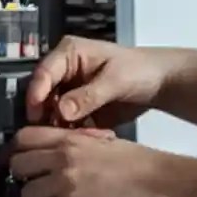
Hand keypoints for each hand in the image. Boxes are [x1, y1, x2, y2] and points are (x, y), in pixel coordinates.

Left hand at [8, 126, 170, 196]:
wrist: (162, 184)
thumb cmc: (145, 166)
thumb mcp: (109, 144)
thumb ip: (83, 145)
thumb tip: (69, 152)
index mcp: (74, 140)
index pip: (25, 136)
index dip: (18, 149)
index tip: (20, 157)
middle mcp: (65, 159)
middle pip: (18, 165)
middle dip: (23, 177)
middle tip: (33, 183)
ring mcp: (65, 183)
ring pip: (25, 194)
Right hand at [26, 36, 171, 128]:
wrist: (161, 83)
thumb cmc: (141, 70)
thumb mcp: (117, 80)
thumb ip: (89, 95)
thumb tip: (62, 111)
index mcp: (69, 54)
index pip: (43, 73)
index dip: (36, 94)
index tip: (35, 115)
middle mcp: (63, 72)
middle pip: (41, 95)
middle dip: (44, 115)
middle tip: (48, 135)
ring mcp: (68, 92)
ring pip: (50, 112)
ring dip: (56, 127)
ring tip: (68, 141)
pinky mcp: (76, 110)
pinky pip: (64, 124)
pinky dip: (69, 133)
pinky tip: (79, 142)